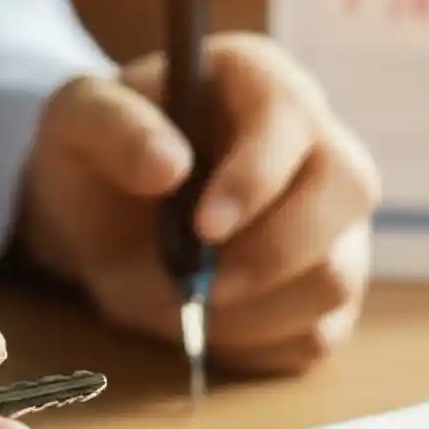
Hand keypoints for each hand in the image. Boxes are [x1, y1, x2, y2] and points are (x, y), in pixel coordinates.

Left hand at [19, 33, 379, 374]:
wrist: (104, 222)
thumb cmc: (98, 158)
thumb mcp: (77, 123)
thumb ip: (113, 128)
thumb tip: (168, 165)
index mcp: (260, 84)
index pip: (292, 119)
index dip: (257, 177)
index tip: (203, 227)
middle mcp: (317, 146)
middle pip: (350, 191)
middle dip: (274, 252)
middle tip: (204, 285)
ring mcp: (333, 224)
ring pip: (337, 276)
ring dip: (254, 311)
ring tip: (187, 301)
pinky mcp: (324, 291)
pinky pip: (316, 334)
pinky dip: (253, 344)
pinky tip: (208, 321)